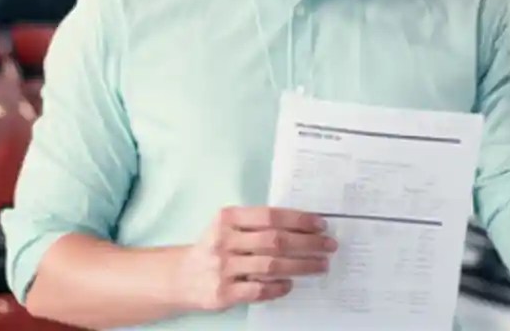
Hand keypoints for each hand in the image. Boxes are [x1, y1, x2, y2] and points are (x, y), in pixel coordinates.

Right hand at [175, 206, 336, 311]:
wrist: (180, 277)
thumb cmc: (214, 247)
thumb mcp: (228, 226)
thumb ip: (257, 223)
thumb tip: (303, 225)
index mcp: (228, 219)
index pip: (270, 216)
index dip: (299, 219)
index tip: (321, 224)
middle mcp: (224, 241)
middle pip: (275, 241)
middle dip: (308, 243)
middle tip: (329, 245)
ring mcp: (223, 268)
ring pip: (271, 266)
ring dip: (301, 266)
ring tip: (321, 265)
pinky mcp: (223, 293)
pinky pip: (258, 290)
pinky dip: (278, 288)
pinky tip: (290, 284)